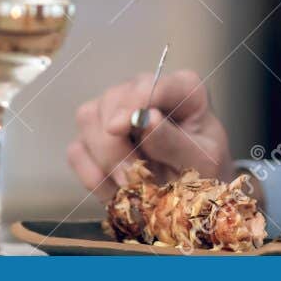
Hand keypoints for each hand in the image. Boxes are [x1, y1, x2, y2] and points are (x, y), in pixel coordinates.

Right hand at [68, 69, 234, 200]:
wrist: (190, 198)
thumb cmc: (203, 171)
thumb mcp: (200, 161)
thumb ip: (174, 141)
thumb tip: (147, 118)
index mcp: (182, 89)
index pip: (153, 83)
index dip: (134, 101)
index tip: (120, 126)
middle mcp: (145, 91)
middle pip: (112, 99)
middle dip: (116, 142)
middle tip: (131, 176)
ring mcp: (116, 112)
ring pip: (88, 119)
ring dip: (105, 159)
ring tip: (131, 184)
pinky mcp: (95, 138)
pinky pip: (77, 151)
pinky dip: (93, 175)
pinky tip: (117, 190)